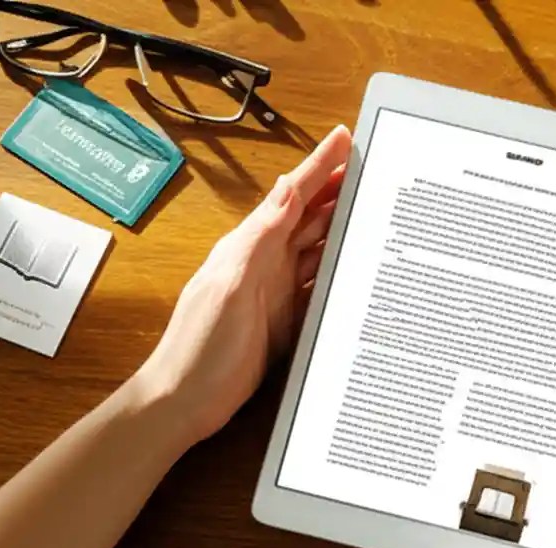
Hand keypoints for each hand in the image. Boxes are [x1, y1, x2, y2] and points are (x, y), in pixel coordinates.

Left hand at [134, 126, 352, 445]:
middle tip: (371, 167)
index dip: (317, 166)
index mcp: (250, 249)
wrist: (183, 401)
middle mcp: (264, 265)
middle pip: (308, 218)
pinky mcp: (285, 321)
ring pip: (316, 248)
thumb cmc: (199, 347)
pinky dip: (337, 270)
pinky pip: (318, 286)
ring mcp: (275, 293)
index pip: (291, 197)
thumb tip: (286, 189)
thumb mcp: (232, 285)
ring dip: (341, 226)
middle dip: (337, 189)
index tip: (342, 137)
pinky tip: (354, 264)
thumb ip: (260, 236)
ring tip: (371, 206)